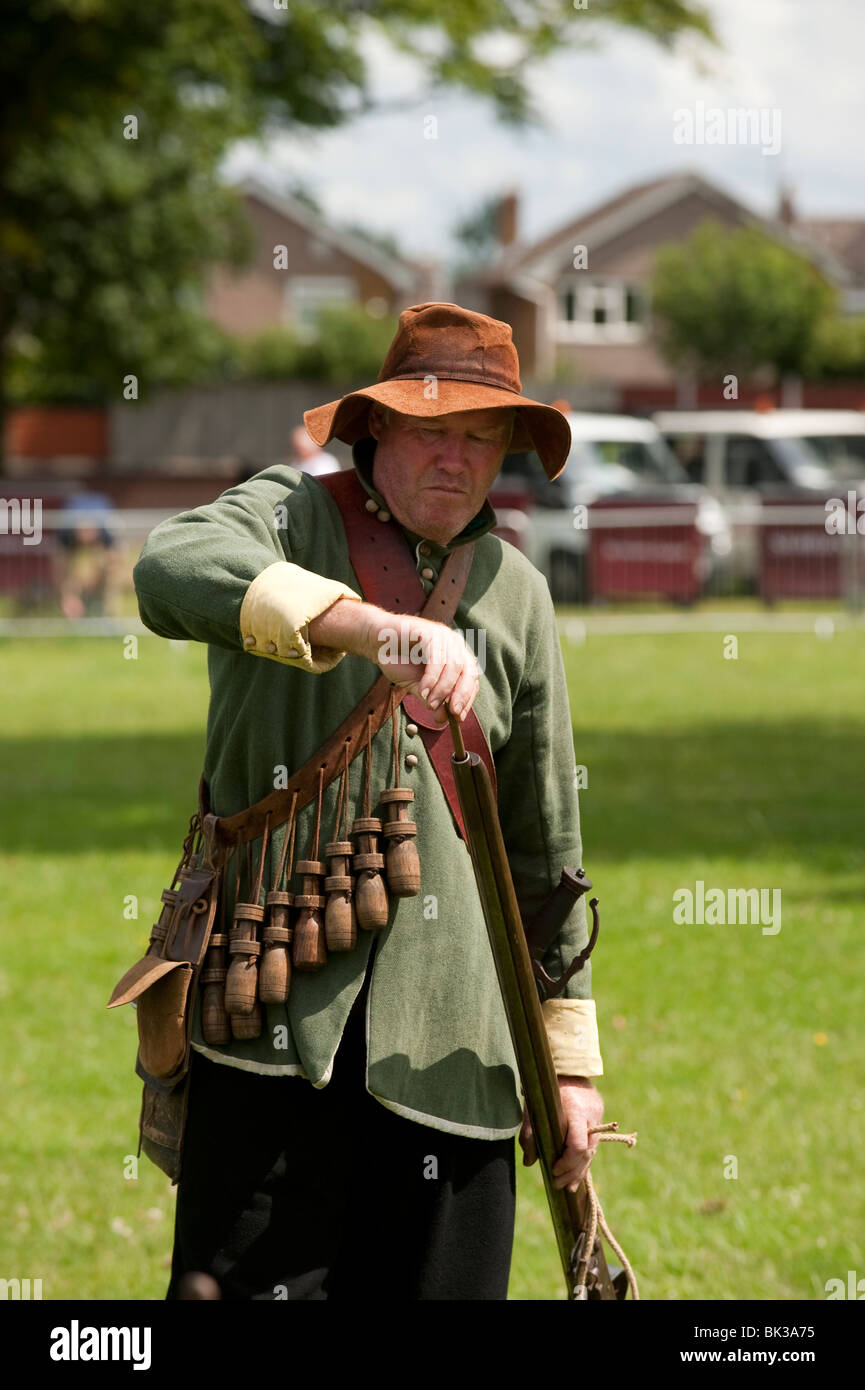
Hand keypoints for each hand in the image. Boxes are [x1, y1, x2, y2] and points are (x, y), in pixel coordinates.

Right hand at [372, 612, 479, 724]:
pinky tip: (422, 691)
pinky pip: (436, 659)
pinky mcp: (430, 632)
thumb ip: (432, 700)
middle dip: (461, 695)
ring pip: (453, 667)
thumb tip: (443, 719)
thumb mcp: (418, 687)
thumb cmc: (399, 661)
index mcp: (457, 655)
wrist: (376, 642)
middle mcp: (454, 644)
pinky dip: (431, 679)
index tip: (458, 718)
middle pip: (467, 672)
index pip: (471, 679)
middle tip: (452, 713)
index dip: (467, 699)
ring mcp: (443, 635)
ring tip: (430, 704)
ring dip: (442, 690)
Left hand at [519, 1078, 603, 1192]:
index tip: (554, 1169)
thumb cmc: (546, 1088)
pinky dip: (584, 1162)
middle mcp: (591, 1116)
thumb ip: (529, 1134)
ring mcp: (598, 1118)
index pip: (578, 1144)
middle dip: (572, 1172)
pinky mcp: (600, 1121)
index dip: (567, 1162)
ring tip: (567, 1187)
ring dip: (579, 1171)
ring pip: (592, 1152)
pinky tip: (576, 1177)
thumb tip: (529, 1162)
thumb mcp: (533, 1107)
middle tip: (557, 1184)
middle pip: (586, 1153)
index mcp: (575, 1110)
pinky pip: (593, 1146)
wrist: (569, 1068)